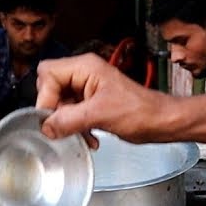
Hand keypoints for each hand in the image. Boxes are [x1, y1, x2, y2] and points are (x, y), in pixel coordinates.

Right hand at [35, 54, 172, 146]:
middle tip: (64, 126)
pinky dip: (76, 128)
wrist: (160, 122)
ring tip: (82, 135)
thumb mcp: (100, 115)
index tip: (51, 118)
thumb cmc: (142, 111)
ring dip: (67, 124)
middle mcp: (84, 74)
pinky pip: (72, 114)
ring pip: (60, 104)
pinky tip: (89, 138)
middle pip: (50, 89)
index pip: (48, 74)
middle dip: (56, 112)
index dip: (46, 97)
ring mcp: (88, 89)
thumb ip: (69, 119)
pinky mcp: (92, 104)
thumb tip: (46, 126)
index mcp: (85, 67)